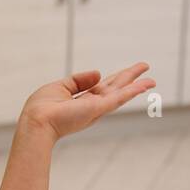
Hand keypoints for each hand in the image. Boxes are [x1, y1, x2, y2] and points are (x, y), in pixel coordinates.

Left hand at [19, 63, 155, 141]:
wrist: (37, 122)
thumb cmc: (42, 108)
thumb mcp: (59, 87)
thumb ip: (79, 80)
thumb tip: (99, 73)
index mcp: (81, 100)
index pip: (101, 86)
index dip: (113, 77)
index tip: (125, 71)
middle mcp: (91, 105)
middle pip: (115, 88)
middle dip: (130, 78)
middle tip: (145, 67)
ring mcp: (96, 108)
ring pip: (121, 93)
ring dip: (137, 86)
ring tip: (152, 80)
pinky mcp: (98, 109)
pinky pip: (119, 97)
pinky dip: (133, 91)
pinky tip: (144, 85)